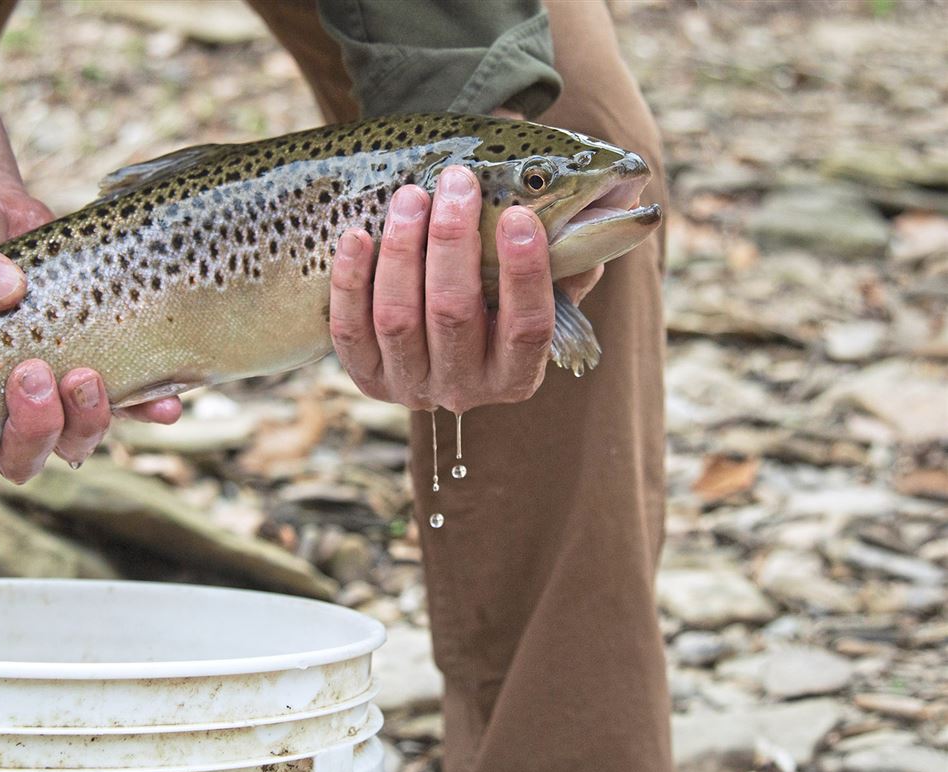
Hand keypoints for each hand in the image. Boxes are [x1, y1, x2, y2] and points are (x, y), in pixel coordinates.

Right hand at [0, 162, 180, 488]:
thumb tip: (6, 290)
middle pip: (16, 457)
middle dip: (32, 431)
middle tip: (33, 375)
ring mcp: (46, 392)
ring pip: (73, 439)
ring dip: (86, 422)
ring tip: (87, 377)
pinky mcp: (93, 363)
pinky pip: (128, 403)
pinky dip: (147, 408)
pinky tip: (165, 402)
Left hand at [330, 165, 573, 413]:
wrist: (438, 326)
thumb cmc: (498, 289)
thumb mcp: (542, 277)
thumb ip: (575, 246)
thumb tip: (622, 195)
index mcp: (518, 373)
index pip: (528, 328)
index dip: (524, 273)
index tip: (519, 214)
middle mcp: (465, 388)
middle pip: (453, 314)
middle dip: (452, 241)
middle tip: (455, 182)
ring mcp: (410, 385)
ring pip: (398, 318)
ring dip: (402, 250)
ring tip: (410, 195)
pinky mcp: (365, 376)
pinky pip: (349, 330)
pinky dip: (351, 281)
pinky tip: (357, 236)